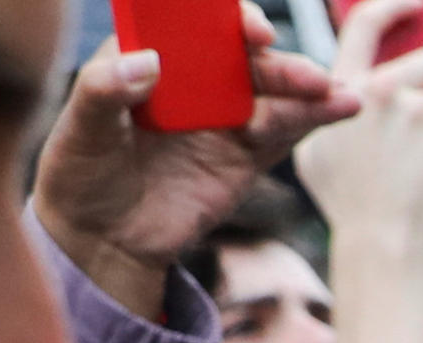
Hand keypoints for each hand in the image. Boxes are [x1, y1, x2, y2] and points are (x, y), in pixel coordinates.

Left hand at [34, 14, 349, 318]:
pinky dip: (314, 119)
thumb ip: (104, 90)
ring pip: (271, 92)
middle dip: (278, 62)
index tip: (250, 32)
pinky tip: (342, 109)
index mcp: (147, 56)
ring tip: (340, 96)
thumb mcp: (80, 130)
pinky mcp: (244, 155)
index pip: (190, 23)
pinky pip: (284, 131)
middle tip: (309, 77)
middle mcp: (190, 79)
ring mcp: (221, 117)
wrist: (105, 241)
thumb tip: (148, 61)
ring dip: (308, 88)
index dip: (223, 18)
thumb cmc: (80, 176)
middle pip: (241, 57)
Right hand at [292, 1, 422, 258]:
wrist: (382, 250)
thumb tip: (362, 89)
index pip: (366, 23)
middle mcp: (379, 91)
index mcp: (345, 88)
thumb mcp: (322, 151)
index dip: (395, 4)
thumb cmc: (353, 210)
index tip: (421, 1)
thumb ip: (340, 114)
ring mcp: (417, 114)